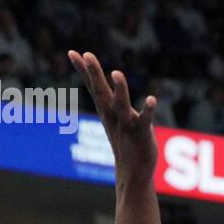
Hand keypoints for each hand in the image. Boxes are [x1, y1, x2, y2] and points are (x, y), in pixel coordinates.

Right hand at [67, 51, 157, 177]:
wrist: (132, 171)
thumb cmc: (124, 141)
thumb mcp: (113, 118)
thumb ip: (109, 101)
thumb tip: (100, 85)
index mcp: (106, 110)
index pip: (92, 86)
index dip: (83, 69)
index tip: (72, 52)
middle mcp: (113, 115)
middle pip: (101, 91)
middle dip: (94, 73)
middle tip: (87, 54)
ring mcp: (126, 124)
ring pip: (121, 104)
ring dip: (119, 89)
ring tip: (116, 73)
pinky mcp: (141, 133)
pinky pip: (144, 120)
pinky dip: (147, 110)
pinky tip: (152, 99)